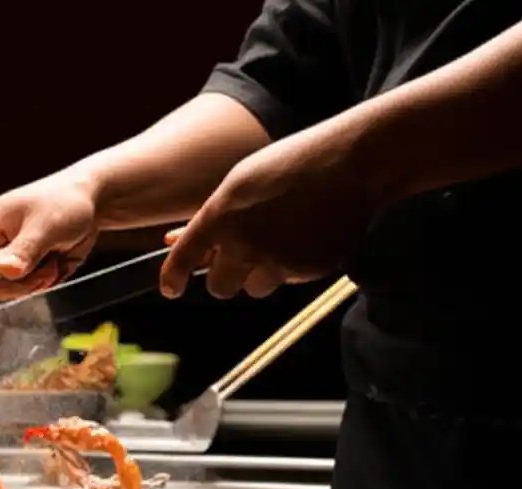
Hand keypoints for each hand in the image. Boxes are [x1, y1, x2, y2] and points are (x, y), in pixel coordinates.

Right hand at [0, 171, 98, 300]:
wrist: (92, 199)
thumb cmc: (65, 202)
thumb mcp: (45, 226)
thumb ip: (23, 251)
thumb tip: (4, 272)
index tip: (20, 278)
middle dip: (21, 284)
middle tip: (47, 269)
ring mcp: (7, 257)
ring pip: (10, 291)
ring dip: (36, 283)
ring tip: (54, 262)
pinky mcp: (24, 267)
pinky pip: (27, 289)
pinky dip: (45, 282)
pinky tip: (56, 264)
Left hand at [159, 125, 374, 298]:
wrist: (350, 164)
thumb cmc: (291, 165)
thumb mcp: (240, 183)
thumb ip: (209, 217)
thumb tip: (173, 240)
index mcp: (221, 216)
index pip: (184, 258)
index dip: (172, 278)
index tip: (170, 290)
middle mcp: (244, 244)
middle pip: (220, 288)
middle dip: (226, 277)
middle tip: (239, 258)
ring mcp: (276, 261)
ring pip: (254, 288)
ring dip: (259, 274)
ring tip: (279, 240)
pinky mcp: (307, 272)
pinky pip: (287, 282)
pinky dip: (290, 268)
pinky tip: (304, 238)